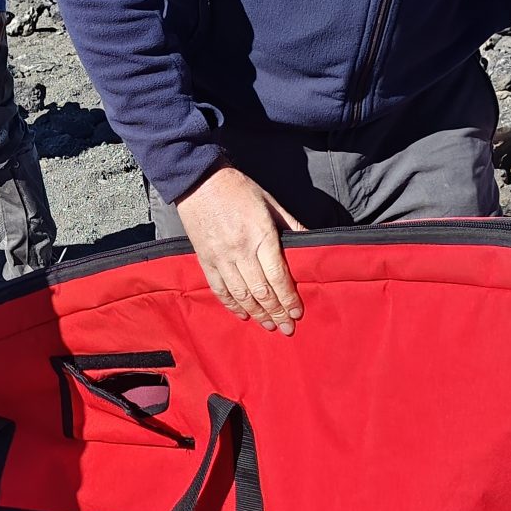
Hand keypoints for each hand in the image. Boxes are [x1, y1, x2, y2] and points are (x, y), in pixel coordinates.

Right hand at [174, 165, 306, 334]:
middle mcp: (240, 251)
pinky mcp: (205, 260)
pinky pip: (219, 289)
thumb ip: (292, 226)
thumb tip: (312, 245)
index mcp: (261, 235)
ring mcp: (220, 257)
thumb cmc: (239, 189)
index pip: (278, 276)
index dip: (288, 298)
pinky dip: (231, 305)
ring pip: (241, 294)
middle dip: (276, 313)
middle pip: (261, 291)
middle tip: (287, 329)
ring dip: (257, 314)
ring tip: (269, 326)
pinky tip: (243, 314)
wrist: (198, 181)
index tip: (297, 313)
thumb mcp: (271, 203)